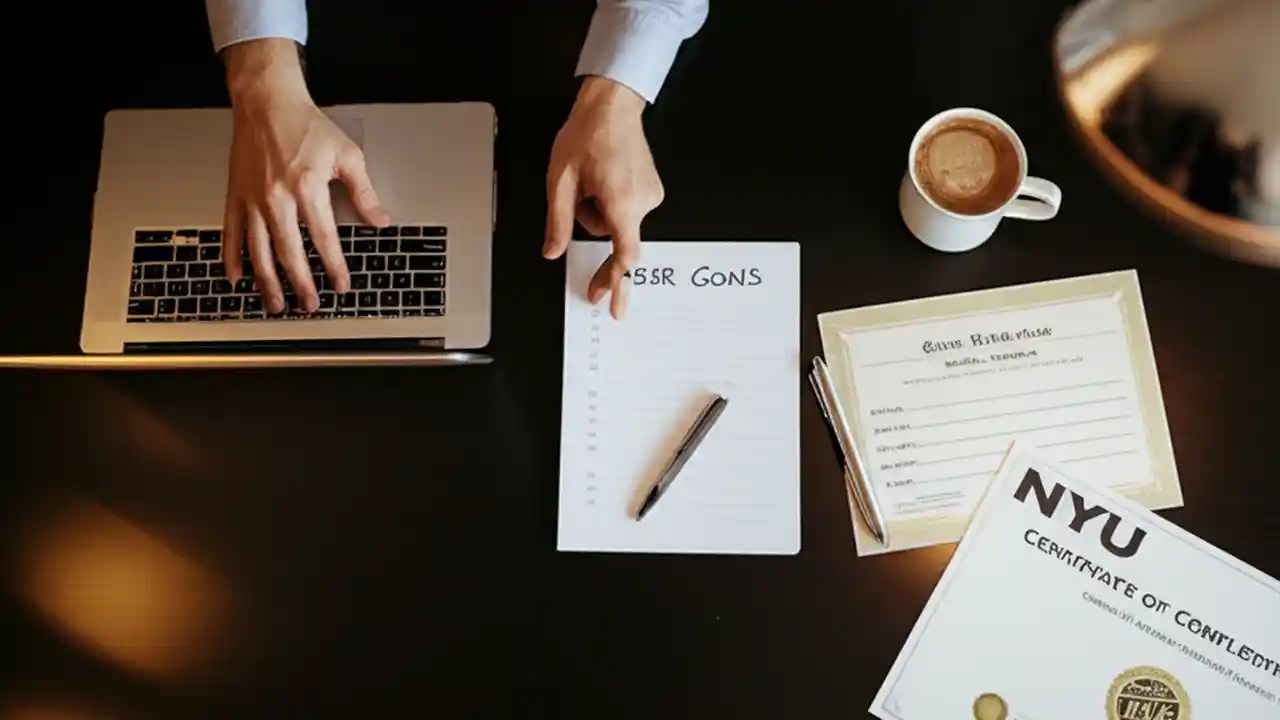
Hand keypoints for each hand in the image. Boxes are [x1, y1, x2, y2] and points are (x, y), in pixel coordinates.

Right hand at [221, 39, 389, 313]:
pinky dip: (232, 258)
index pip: (324, 238)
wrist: (267, 101)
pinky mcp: (235, 195)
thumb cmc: (307, 125)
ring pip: (258, 250)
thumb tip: (381, 220)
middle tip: (310, 305)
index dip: (334, 265)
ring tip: (276, 304)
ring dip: (267, 280)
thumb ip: (365, 191)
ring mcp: (252, 198)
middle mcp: (276, 196)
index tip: (341, 285)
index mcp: (306, 187)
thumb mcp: (347, 154)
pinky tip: (237, 278)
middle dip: (300, 283)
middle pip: (289, 251)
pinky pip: (232, 233)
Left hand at [543, 76, 661, 318]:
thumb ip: (557, 222)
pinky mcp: (651, 189)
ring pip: (618, 221)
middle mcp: (643, 202)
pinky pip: (626, 208)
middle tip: (581, 190)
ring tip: (593, 177)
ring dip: (600, 208)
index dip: (615, 282)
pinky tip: (605, 176)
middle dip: (591, 220)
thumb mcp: (560, 181)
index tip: (611, 304)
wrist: (612, 105)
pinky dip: (611, 199)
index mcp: (622, 203)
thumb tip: (553, 252)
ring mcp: (651, 195)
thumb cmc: (588, 134)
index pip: (623, 257)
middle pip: (613, 235)